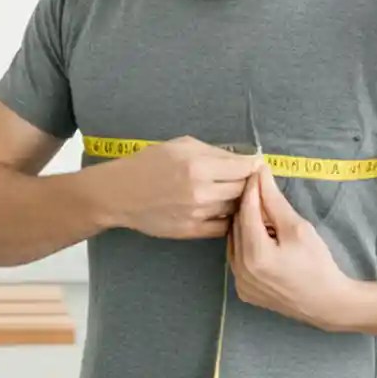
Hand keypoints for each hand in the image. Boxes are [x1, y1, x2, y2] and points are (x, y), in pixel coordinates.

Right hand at [96, 136, 263, 239]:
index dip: (253, 165)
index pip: (244, 167)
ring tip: (230, 193)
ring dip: (237, 201)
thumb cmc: (148, 164)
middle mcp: (202, 192)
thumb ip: (212, 151)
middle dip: (247, 182)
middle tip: (245, 178)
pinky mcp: (191, 231)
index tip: (256, 164)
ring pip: (235, 209)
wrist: (120, 193)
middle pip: (243, 189)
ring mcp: (198, 214)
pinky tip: (220, 210)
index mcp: (199, 166)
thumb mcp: (179, 146)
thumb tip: (239, 158)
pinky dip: (226, 219)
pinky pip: (222, 227)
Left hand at [228, 165, 357, 330]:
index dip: (251, 189)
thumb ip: (275, 202)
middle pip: (237, 226)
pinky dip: (245, 245)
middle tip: (259, 189)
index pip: (246, 211)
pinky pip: (237, 259)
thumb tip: (261, 175)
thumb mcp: (298, 228)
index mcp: (255, 255)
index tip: (255, 172)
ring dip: (245, 225)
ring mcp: (240, 283)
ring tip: (263, 214)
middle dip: (248, 206)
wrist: (327, 303)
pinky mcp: (243, 290)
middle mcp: (241, 270)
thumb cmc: (317, 264)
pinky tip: (261, 238)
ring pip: (234, 242)